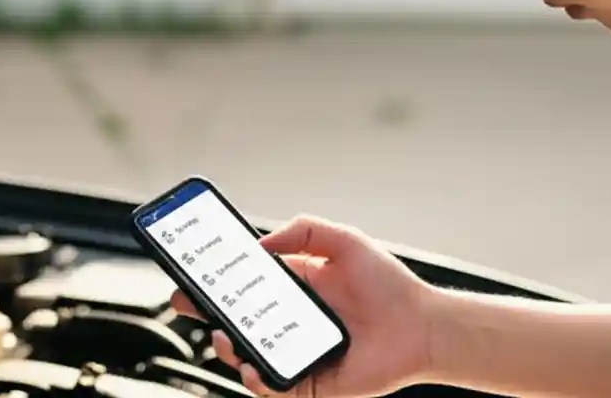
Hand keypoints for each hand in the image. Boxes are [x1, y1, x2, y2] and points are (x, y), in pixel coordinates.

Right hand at [170, 215, 440, 396]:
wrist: (423, 326)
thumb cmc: (390, 285)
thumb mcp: (346, 240)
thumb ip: (304, 229)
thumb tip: (261, 242)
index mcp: (298, 287)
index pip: (247, 285)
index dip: (217, 281)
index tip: (192, 272)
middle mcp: (294, 322)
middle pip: (239, 321)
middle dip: (208, 313)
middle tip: (187, 303)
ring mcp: (300, 353)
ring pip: (249, 356)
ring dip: (228, 347)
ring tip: (225, 335)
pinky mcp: (312, 383)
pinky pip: (276, 387)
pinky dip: (259, 380)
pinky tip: (254, 367)